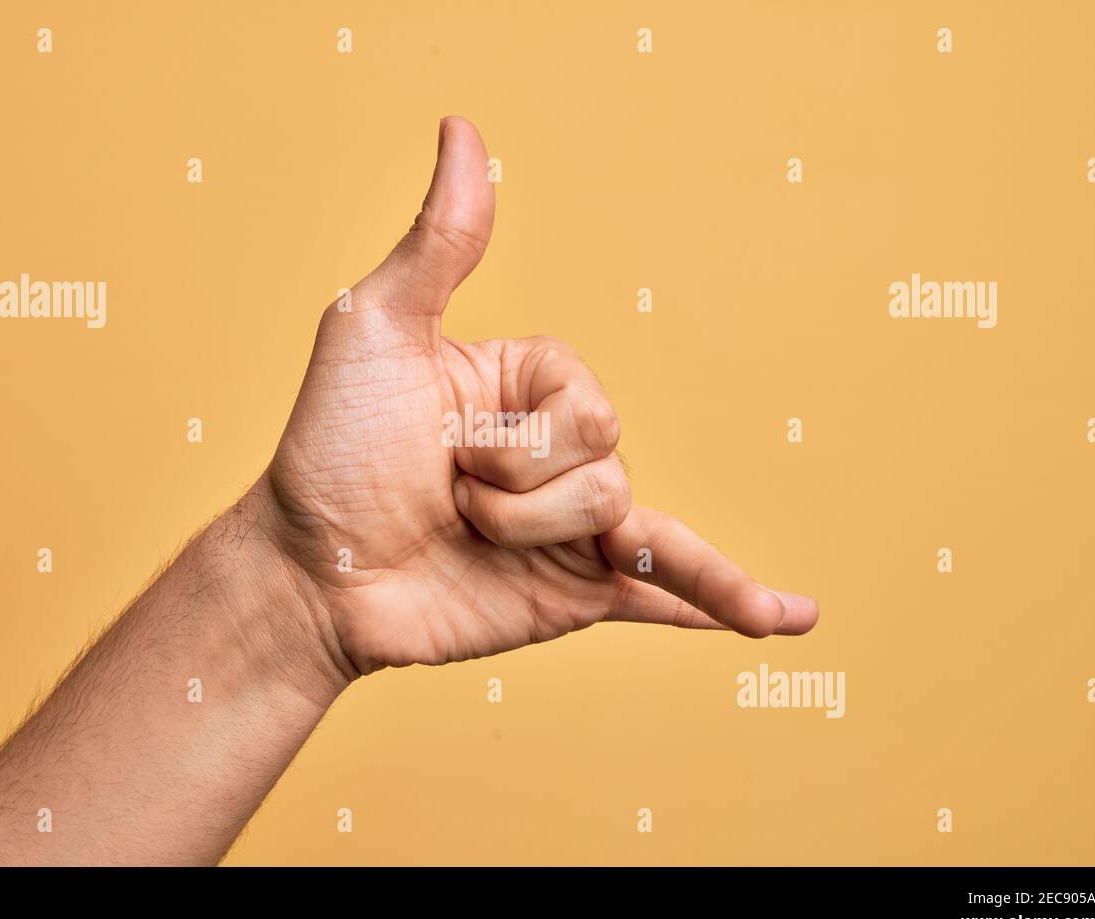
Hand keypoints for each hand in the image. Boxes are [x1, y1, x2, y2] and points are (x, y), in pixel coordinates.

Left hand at [266, 116, 817, 676]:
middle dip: (516, 485)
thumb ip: (442, 242)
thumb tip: (463, 127)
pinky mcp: (575, 593)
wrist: (311, 572)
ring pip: (624, 521)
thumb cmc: (330, 447)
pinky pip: (666, 595)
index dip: (514, 431)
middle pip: (609, 457)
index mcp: (531, 389)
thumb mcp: (377, 328)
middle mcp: (560, 455)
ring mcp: (572, 527)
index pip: (589, 401)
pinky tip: (783, 616)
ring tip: (467, 540)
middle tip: (446, 494)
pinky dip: (725, 603)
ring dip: (529, 536)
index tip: (442, 438)